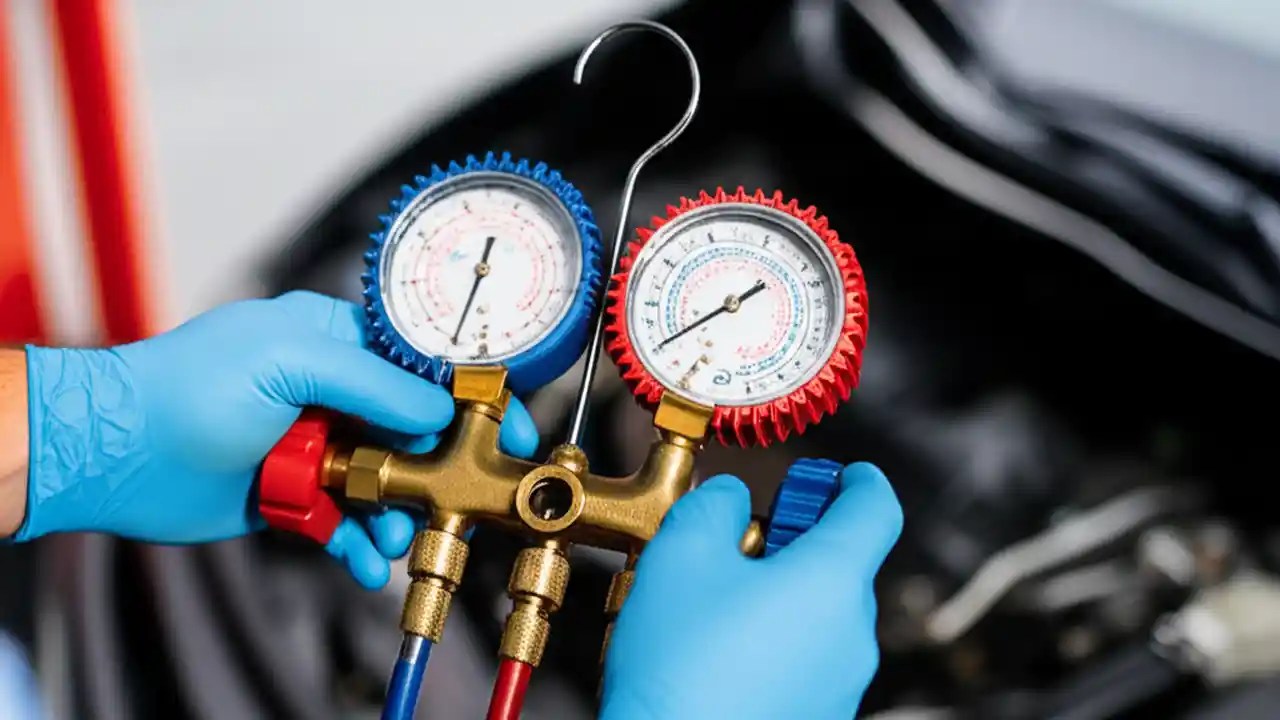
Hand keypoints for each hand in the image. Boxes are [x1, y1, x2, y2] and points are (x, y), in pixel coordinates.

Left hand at [14, 290, 538, 588]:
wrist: (116, 452)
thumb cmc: (185, 388)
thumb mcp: (288, 363)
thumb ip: (373, 383)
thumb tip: (436, 408)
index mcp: (333, 340)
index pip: (420, 364)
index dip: (464, 397)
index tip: (502, 427)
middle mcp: (330, 390)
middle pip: (412, 429)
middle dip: (435, 468)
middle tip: (457, 495)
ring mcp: (316, 444)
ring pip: (386, 482)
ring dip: (397, 513)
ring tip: (394, 535)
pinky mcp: (296, 494)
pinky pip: (346, 523)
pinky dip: (360, 545)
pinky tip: (367, 561)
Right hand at [601, 462, 902, 719]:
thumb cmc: (681, 671)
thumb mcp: (681, 553)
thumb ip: (716, 505)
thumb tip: (733, 499)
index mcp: (833, 581)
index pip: (877, 508)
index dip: (860, 480)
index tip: (844, 473)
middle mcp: (852, 636)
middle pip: (840, 564)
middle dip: (795, 543)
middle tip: (742, 541)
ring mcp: (840, 685)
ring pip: (819, 617)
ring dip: (778, 596)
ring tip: (711, 606)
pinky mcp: (818, 719)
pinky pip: (805, 662)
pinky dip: (773, 643)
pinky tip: (717, 654)